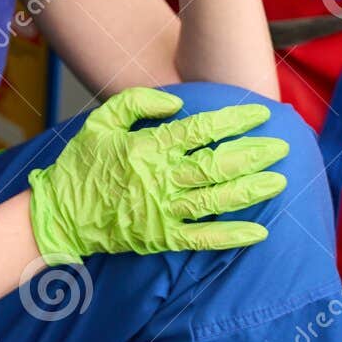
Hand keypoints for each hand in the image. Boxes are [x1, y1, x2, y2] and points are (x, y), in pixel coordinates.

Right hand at [27, 86, 287, 264]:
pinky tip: (258, 233)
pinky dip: (230, 237)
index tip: (261, 113)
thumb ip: (137, 102)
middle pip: (217, 164)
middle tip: (282, 147)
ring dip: (250, 190)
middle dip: (253, 154)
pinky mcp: (161, 237)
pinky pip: (202, 239)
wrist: (59, 213)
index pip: (201, 130)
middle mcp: (159, 177)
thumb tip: (176, 103)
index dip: (234, 121)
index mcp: (147, 146)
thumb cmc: (81, 164)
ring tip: (279, 181)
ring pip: (216, 199)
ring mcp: (162, 210)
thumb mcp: (100, 120)